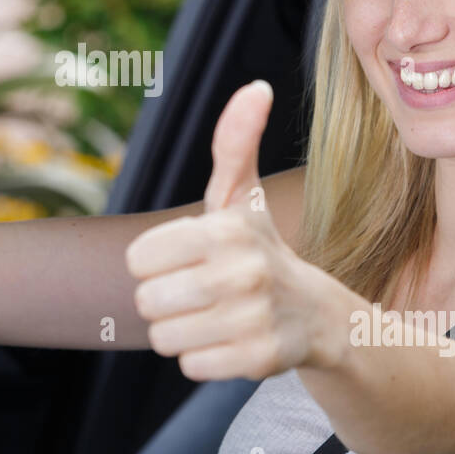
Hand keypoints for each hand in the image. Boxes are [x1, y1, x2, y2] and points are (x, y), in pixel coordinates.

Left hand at [126, 80, 351, 380]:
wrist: (317, 314)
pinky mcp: (258, 360)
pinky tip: (229, 339)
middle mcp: (243, 272)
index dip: (155, 262)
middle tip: (198, 291)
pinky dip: (202, 357)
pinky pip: (189, 366)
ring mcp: (253, 319)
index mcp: (226, 228)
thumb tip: (255, 87)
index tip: (186, 258)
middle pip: (147, 301)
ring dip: (181, 330)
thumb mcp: (242, 196)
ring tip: (213, 315)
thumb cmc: (259, 248)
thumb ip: (234, 142)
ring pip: (164, 337)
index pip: (137, 259)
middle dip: (165, 300)